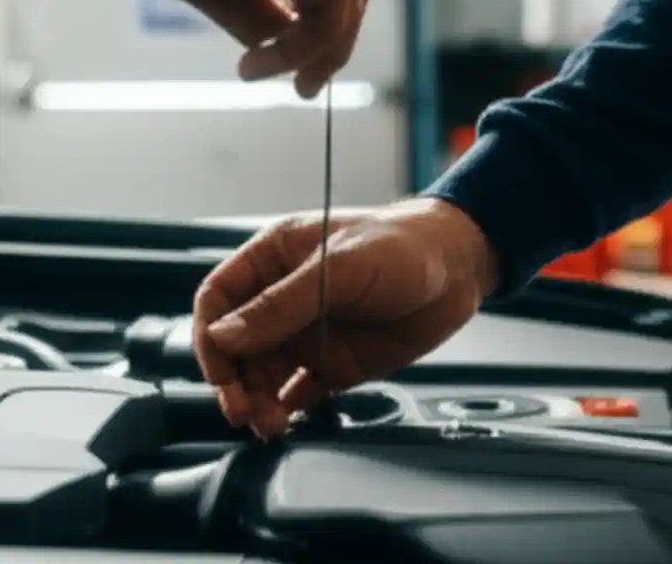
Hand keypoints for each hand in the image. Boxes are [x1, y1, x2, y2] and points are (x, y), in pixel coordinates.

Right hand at [107, 0, 370, 96]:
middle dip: (325, 34)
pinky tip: (256, 66)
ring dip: (315, 54)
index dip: (306, 5)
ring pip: (343, 2)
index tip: (280, 42)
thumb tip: (275, 43)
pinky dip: (300, 53)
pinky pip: (332, 21)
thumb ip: (249, 7)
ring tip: (283, 83)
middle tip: (302, 79)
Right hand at [193, 199, 499, 437]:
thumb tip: (224, 336)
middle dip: (233, 380)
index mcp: (273, 260)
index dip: (211, 336)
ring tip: (271, 424)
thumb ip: (282, 305)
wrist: (459, 268)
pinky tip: (290, 422)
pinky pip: (297, 394)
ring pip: (262, 376)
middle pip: (235, 347)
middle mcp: (282, 300)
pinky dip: (287, 410)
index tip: (221, 368)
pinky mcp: (334, 365)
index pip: (219, 300)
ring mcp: (307, 334)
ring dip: (258, 402)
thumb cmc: (403, 246)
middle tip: (243, 409)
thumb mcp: (340, 268)